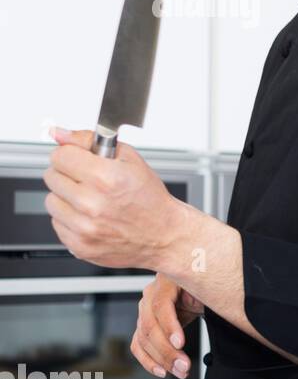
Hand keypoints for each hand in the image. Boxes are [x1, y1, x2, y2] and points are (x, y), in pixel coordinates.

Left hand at [43, 127, 188, 270]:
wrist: (165, 235)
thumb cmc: (150, 198)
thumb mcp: (129, 159)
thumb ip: (90, 141)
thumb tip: (58, 133)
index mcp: (105, 178)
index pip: (60, 155)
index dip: (71, 154)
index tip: (80, 160)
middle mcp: (91, 204)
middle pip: (51, 176)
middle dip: (68, 174)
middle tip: (90, 181)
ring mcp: (84, 227)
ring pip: (51, 201)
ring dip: (67, 198)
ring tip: (92, 201)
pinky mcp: (79, 245)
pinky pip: (57, 223)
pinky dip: (71, 219)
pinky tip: (92, 218)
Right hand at [133, 274, 203, 378]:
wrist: (200, 282)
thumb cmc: (207, 283)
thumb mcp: (210, 287)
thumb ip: (212, 297)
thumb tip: (231, 313)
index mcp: (167, 281)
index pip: (161, 304)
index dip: (169, 325)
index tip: (179, 343)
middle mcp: (151, 294)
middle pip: (150, 326)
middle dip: (167, 350)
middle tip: (184, 365)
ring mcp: (145, 310)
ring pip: (144, 338)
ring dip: (161, 359)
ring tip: (180, 370)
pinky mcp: (145, 324)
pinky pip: (139, 344)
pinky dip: (148, 360)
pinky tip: (162, 371)